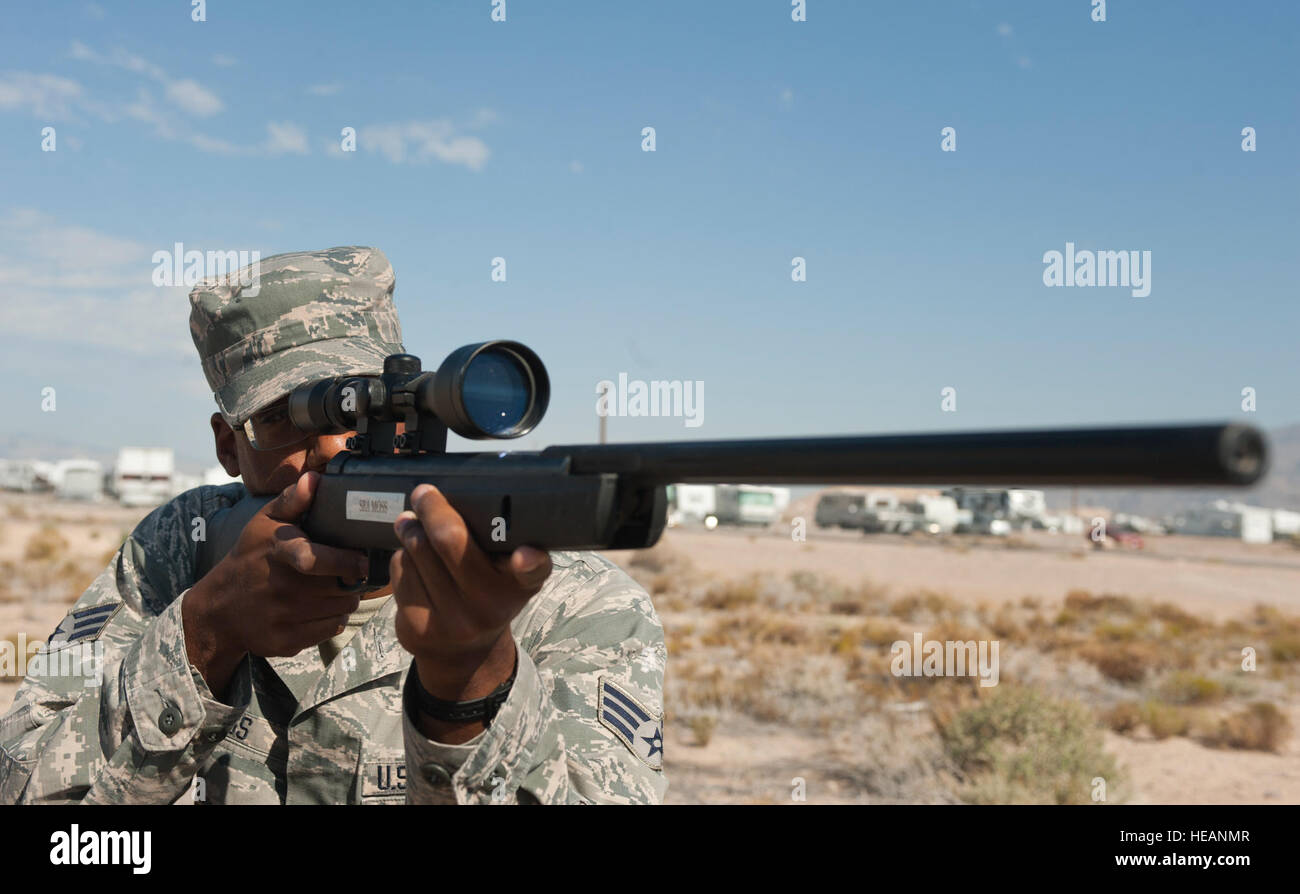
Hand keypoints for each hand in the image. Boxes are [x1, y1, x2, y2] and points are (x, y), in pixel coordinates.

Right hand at [183, 472, 370, 692]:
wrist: (219, 609)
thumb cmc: (250, 558)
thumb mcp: (264, 523)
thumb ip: (293, 501)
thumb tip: (316, 479)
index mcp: (279, 553)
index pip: (317, 560)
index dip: (347, 562)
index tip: (362, 560)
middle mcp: (282, 588)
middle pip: (342, 587)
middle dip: (350, 580)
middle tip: (345, 572)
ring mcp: (284, 617)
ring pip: (342, 608)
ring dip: (344, 598)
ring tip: (331, 588)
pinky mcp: (288, 641)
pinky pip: (331, 629)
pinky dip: (333, 619)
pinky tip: (319, 607)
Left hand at [390, 484, 552, 705]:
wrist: (464, 655)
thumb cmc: (488, 597)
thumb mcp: (510, 576)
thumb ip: (503, 543)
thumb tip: (453, 500)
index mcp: (520, 586)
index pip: (533, 572)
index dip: (530, 562)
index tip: (523, 555)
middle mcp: (490, 607)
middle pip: (450, 541)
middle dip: (432, 509)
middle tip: (423, 493)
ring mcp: (452, 621)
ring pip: (416, 551)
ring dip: (411, 531)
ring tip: (412, 525)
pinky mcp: (418, 628)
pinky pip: (400, 571)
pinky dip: (402, 558)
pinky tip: (413, 562)